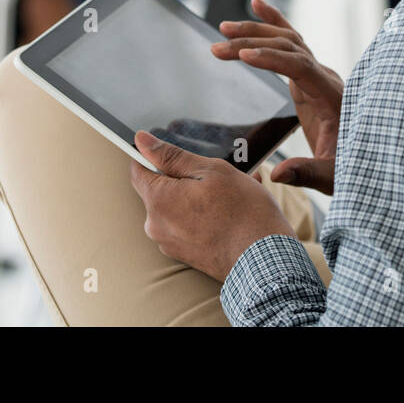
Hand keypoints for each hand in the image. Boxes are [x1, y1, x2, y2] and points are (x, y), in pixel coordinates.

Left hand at [129, 131, 296, 281]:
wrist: (265, 262)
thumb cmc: (243, 214)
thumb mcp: (211, 171)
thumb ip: (172, 156)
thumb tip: (142, 140)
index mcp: (158, 201)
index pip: (138, 169)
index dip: (155, 156)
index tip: (178, 155)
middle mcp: (156, 226)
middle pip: (160, 189)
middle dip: (185, 178)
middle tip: (217, 176)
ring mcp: (170, 243)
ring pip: (178, 207)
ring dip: (199, 196)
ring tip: (232, 194)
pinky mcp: (185, 255)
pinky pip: (188, 225)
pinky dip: (204, 215)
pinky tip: (231, 211)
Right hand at [210, 0, 341, 194]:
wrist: (373, 155)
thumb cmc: (355, 165)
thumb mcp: (333, 175)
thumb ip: (306, 173)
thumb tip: (277, 174)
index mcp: (333, 98)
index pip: (301, 67)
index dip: (272, 59)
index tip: (244, 56)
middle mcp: (327, 79)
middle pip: (289, 48)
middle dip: (252, 44)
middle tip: (218, 48)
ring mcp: (319, 75)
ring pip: (288, 41)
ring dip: (257, 31)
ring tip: (224, 29)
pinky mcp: (310, 77)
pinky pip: (292, 44)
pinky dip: (274, 23)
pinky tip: (256, 5)